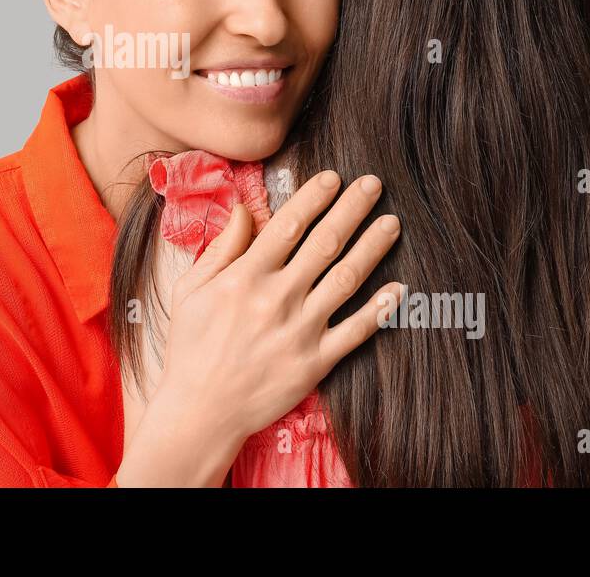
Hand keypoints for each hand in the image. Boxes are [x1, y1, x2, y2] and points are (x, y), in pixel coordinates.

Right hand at [157, 170, 403, 444]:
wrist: (199, 412)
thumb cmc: (190, 347)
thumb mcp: (189, 290)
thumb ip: (221, 248)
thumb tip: (244, 208)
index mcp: (244, 278)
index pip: (287, 226)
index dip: (314, 198)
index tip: (333, 177)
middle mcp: (276, 299)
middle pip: (324, 244)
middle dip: (352, 209)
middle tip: (374, 184)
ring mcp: (299, 331)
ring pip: (346, 280)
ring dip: (373, 248)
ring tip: (392, 223)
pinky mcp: (315, 363)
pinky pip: (355, 331)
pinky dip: (380, 309)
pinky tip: (399, 288)